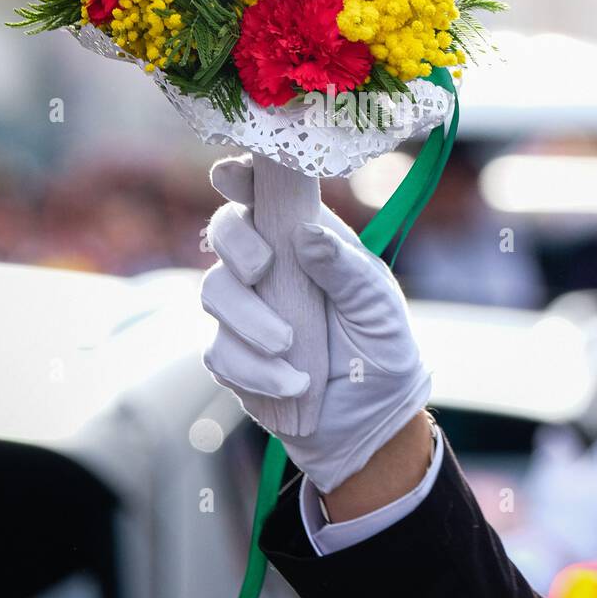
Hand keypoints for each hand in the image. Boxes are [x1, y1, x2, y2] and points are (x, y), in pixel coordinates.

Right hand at [200, 156, 431, 494]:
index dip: (241, 176)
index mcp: (305, 238)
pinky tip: (293, 384)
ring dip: (250, 320)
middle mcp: (268, 266)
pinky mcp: (233, 357)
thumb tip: (306, 235)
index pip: (264, 193)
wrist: (372, 423)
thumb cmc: (382, 349)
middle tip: (262, 267)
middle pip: (224, 232)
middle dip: (235, 244)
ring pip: (214, 292)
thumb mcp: (378, 307)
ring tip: (290, 349)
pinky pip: (220, 351)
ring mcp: (244, 311)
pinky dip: (254, 368)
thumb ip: (346, 269)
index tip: (230, 174)